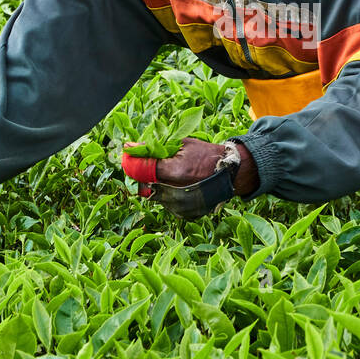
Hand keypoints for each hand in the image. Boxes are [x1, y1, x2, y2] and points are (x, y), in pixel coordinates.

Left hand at [120, 137, 259, 219]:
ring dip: (154, 186)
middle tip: (143, 166)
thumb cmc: (206, 154)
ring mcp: (182, 206)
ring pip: (155, 197)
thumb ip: (156, 148)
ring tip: (166, 175)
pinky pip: (166, 205)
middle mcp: (178, 193)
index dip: (134, 163)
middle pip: (145, 188)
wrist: (231, 172)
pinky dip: (166, 195)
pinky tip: (175, 185)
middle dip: (142, 176)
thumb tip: (131, 148)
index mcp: (177, 172)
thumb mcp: (183, 144)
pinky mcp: (186, 214)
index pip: (144, 171)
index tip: (129, 156)